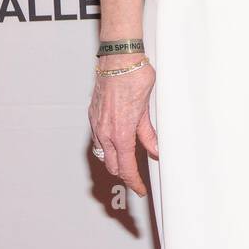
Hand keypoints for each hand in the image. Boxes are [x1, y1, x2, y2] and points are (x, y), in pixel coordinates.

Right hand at [88, 56, 157, 196]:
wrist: (118, 58)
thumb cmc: (135, 77)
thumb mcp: (147, 107)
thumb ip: (148, 133)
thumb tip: (155, 150)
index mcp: (121, 132)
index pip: (126, 168)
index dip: (134, 182)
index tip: (140, 189)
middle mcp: (105, 131)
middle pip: (112, 166)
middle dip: (124, 174)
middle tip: (137, 177)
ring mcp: (97, 123)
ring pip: (102, 154)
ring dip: (114, 161)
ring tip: (128, 161)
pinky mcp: (93, 115)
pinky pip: (98, 139)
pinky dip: (106, 146)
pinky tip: (117, 142)